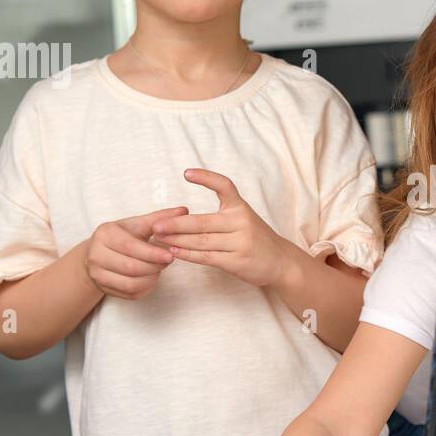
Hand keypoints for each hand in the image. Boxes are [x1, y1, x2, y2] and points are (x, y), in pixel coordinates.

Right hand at [84, 206, 186, 299]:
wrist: (98, 252)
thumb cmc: (122, 235)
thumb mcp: (137, 224)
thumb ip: (159, 218)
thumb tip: (184, 210)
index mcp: (105, 234)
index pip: (131, 247)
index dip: (153, 253)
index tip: (171, 255)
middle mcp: (96, 255)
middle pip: (131, 267)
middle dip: (154, 266)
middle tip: (168, 261)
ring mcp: (98, 274)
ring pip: (130, 284)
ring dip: (151, 278)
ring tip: (160, 268)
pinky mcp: (104, 288)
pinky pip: (130, 293)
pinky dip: (146, 287)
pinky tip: (151, 277)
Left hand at [153, 168, 294, 287]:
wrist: (280, 261)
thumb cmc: (255, 238)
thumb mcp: (243, 218)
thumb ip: (219, 215)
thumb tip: (181, 215)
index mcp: (240, 207)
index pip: (224, 186)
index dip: (206, 178)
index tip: (186, 173)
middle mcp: (241, 222)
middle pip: (201, 222)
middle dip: (175, 224)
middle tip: (155, 225)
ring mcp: (240, 243)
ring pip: (201, 241)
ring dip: (176, 240)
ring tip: (158, 238)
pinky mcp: (237, 261)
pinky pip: (206, 257)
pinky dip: (188, 255)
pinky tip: (174, 251)